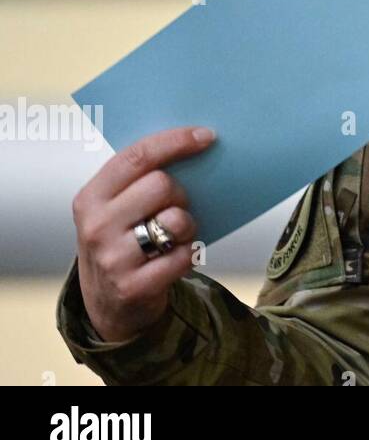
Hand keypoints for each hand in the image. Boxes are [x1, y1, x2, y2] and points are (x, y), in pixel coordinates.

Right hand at [71, 126, 214, 342]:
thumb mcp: (116, 208)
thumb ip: (140, 179)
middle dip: (180, 193)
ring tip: (175, 235)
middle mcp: (96, 226)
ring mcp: (112, 259)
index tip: (206, 136)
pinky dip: (189, 254)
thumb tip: (196, 142)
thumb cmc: (122, 241)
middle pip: (161, 184)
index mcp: (91, 198)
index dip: (175, 141)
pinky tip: (174, 258)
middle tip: (175, 208)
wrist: (109, 303)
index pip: (136, 157)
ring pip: (175, 220)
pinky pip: (183, 255)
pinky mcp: (133, 287)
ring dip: (187, 225)